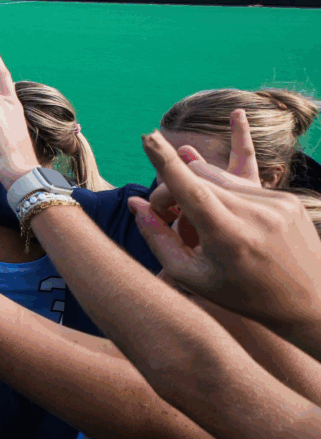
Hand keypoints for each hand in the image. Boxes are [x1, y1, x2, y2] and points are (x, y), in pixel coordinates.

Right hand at [131, 127, 320, 331]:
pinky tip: (232, 223)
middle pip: (197, 179)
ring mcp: (277, 203)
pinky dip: (226, 197)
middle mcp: (256, 214)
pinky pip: (242, 184)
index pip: (191, 190)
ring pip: (217, 178)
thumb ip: (158, 238)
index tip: (149, 136)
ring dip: (200, 193)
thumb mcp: (193, 276)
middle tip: (167, 217)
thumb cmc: (244, 295)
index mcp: (229, 237)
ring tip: (203, 226)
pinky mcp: (288, 199)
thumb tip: (135, 204)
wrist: (311, 302)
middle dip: (174, 191)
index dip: (166, 162)